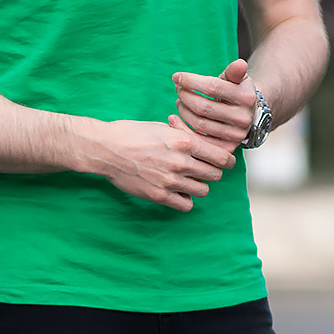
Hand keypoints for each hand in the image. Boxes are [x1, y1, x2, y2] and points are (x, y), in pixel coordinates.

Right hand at [81, 118, 235, 211]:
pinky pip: (186, 205)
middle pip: (215, 175)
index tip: (224, 162)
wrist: (106, 149)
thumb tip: (201, 143)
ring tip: (188, 180)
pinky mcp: (159, 196)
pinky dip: (185, 199)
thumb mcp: (162, 128)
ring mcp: (170, 181)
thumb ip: (184, 137)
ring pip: (203, 190)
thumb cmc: (132, 134)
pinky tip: (178, 192)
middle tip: (204, 169)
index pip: (221, 157)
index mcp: (184, 142)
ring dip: (198, 185)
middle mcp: (181, 162)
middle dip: (212, 172)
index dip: (226, 160)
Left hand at [173, 59, 258, 153]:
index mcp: (246, 97)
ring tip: (179, 101)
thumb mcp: (236, 79)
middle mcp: (243, 118)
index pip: (212, 87)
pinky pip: (198, 141)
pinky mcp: (226, 148)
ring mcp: (235, 135)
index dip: (191, 81)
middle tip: (178, 90)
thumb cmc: (235, 92)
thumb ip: (234, 72)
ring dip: (183, 111)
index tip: (177, 77)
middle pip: (203, 107)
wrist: (246, 116)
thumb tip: (240, 63)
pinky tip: (175, 118)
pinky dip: (182, 129)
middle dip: (185, 96)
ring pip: (199, 123)